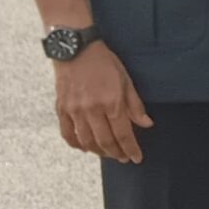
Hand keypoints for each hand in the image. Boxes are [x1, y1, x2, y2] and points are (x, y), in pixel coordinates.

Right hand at [53, 41, 152, 163]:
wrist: (76, 50)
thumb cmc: (105, 63)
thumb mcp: (126, 80)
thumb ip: (135, 105)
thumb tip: (146, 124)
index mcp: (112, 102)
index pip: (123, 134)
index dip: (131, 149)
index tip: (136, 158)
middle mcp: (92, 110)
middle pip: (105, 141)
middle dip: (116, 153)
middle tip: (123, 158)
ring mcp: (75, 111)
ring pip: (86, 141)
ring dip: (98, 152)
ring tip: (108, 154)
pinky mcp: (62, 109)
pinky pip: (67, 134)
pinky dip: (77, 144)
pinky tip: (86, 147)